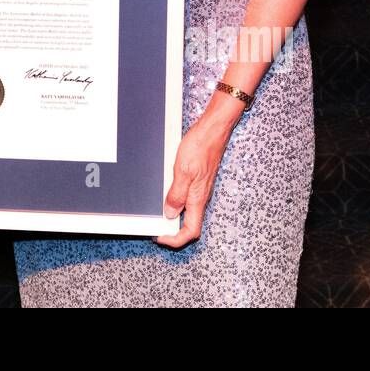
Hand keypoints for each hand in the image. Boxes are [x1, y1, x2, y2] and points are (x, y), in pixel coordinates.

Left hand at [153, 118, 232, 247]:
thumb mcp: (183, 171)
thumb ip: (177, 194)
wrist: (212, 131)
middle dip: (173, 231)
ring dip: (174, 217)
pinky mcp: (198, 181)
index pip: (191, 231)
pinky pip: (188, 199)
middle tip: (156, 227)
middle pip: (190, 225)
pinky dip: (176, 202)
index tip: (161, 237)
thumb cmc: (200, 147)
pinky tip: (167, 196)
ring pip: (188, 212)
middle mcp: (200, 197)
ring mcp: (200, 189)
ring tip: (158, 214)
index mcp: (198, 199)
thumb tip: (170, 214)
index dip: (176, 239)